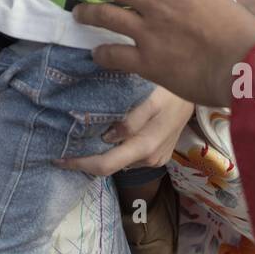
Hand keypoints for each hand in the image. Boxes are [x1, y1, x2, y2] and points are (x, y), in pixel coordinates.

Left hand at [57, 85, 193, 175]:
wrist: (198, 87)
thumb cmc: (171, 89)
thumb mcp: (151, 98)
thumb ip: (131, 120)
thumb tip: (108, 137)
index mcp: (144, 147)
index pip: (105, 165)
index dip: (79, 163)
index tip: (56, 157)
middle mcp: (149, 158)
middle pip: (110, 166)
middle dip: (85, 160)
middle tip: (62, 149)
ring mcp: (155, 158)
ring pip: (120, 159)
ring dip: (101, 151)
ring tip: (80, 136)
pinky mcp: (159, 153)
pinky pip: (130, 154)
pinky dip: (116, 147)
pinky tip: (106, 133)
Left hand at [70, 0, 254, 106]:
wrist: (244, 64)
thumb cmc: (239, 31)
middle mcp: (156, 2)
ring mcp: (148, 31)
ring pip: (104, 15)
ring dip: (87, 12)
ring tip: (79, 13)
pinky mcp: (147, 61)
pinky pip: (113, 54)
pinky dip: (101, 53)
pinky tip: (98, 53)